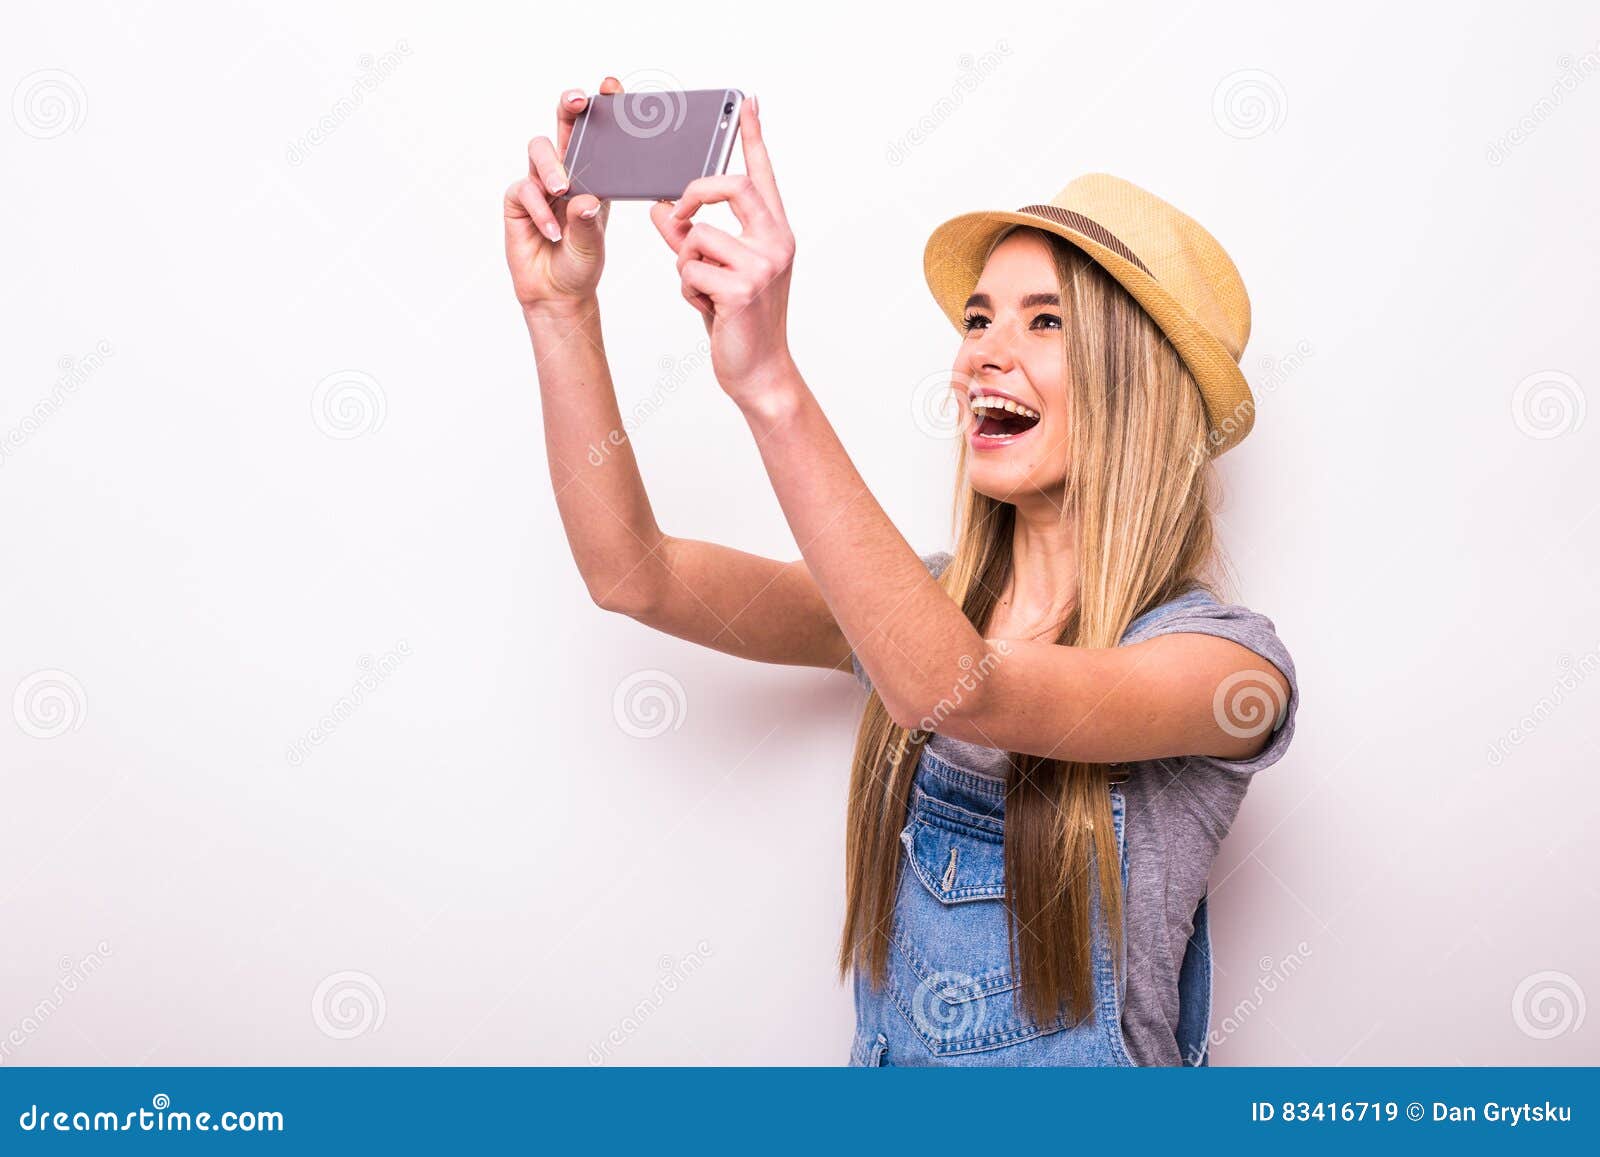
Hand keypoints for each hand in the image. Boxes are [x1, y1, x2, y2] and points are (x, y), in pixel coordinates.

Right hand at [504, 76, 621, 318]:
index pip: (597, 136)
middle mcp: (566, 173)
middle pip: (563, 127)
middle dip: (569, 108)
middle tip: (577, 101)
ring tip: (562, 189)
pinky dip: (541, 211)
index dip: (602, 109)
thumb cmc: (581, 263)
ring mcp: (540, 184)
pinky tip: (553, 231)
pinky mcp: (518, 200)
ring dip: (551, 166)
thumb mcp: (593, 242)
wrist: (557, 292)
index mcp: (594, 176)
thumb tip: (584, 199)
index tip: (610, 88)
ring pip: (539, 152)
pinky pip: (525, 191)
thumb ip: (588, 220)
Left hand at [649, 96, 796, 407]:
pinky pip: (690, 268)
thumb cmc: (740, 322)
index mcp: (774, 233)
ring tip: (705, 291)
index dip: (753, 138)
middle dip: (694, 194)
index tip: (747, 104)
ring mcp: (762, 266)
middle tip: (680, 211)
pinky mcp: (742, 289)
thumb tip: (660, 210)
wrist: (759, 372)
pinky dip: (688, 289)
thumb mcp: (714, 273)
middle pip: (729, 186)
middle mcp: (775, 243)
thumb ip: (689, 238)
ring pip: (695, 236)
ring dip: (686, 264)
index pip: (762, 176)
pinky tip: (707, 308)